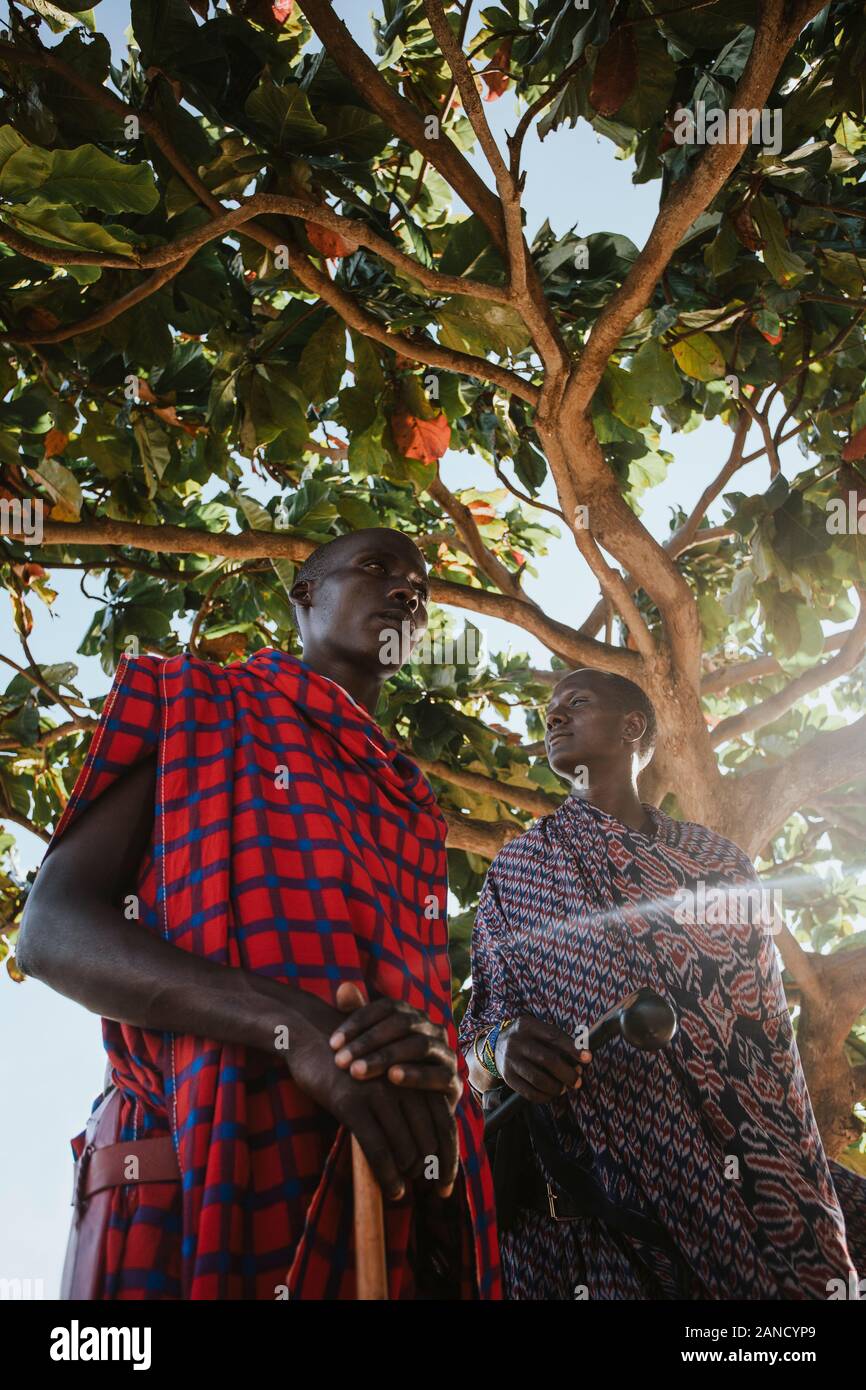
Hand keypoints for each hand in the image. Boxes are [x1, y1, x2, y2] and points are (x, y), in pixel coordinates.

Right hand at [285, 986, 458, 1200]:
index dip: (450, 1158)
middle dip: (434, 1169)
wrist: (310, 1035)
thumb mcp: (384, 1076)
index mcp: (417, 1075)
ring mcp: (380, 1094)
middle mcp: (404, 1084)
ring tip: (405, 1186)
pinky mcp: (354, 1105)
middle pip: (433, 1139)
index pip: (445, 1123)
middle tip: (431, 1189)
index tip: (447, 1186)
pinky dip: (389, 1177)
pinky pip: (379, 1151)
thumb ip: (406, 1102)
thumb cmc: (348, 1063)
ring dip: (409, 1174)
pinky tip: (394, 1191)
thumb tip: (422, 1150)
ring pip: (407, 1149)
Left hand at [330, 984, 461, 1110]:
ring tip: (358, 1071)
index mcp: (412, 1016)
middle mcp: (432, 1029)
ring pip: (419, 1046)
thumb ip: (357, 1017)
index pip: (386, 1007)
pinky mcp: (453, 1081)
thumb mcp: (367, 1048)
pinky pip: (438, 1074)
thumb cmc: (381, 1076)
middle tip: (340, 1061)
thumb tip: (344, 987)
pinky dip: (416, 1074)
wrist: (406, 1117)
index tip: (332, 1043)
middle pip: (401, 1024)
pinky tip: (392, 1078)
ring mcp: (445, 1054)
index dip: (359, 1021)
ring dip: (386, 1057)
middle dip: (368, 1042)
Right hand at [495, 1016, 590, 1102]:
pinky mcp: (507, 1076)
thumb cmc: (527, 1039)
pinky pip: (528, 1092)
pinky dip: (544, 1097)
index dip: (572, 1048)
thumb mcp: (537, 1030)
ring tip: (565, 1088)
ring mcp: (510, 1059)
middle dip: (567, 1073)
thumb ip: (557, 1040)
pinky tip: (551, 1095)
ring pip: (538, 1078)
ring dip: (556, 1087)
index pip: (553, 1036)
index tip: (588, 1058)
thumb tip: (582, 1057)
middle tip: (578, 1081)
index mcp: (527, 1025)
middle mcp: (517, 1041)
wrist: (495, 1045)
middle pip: (547, 1059)